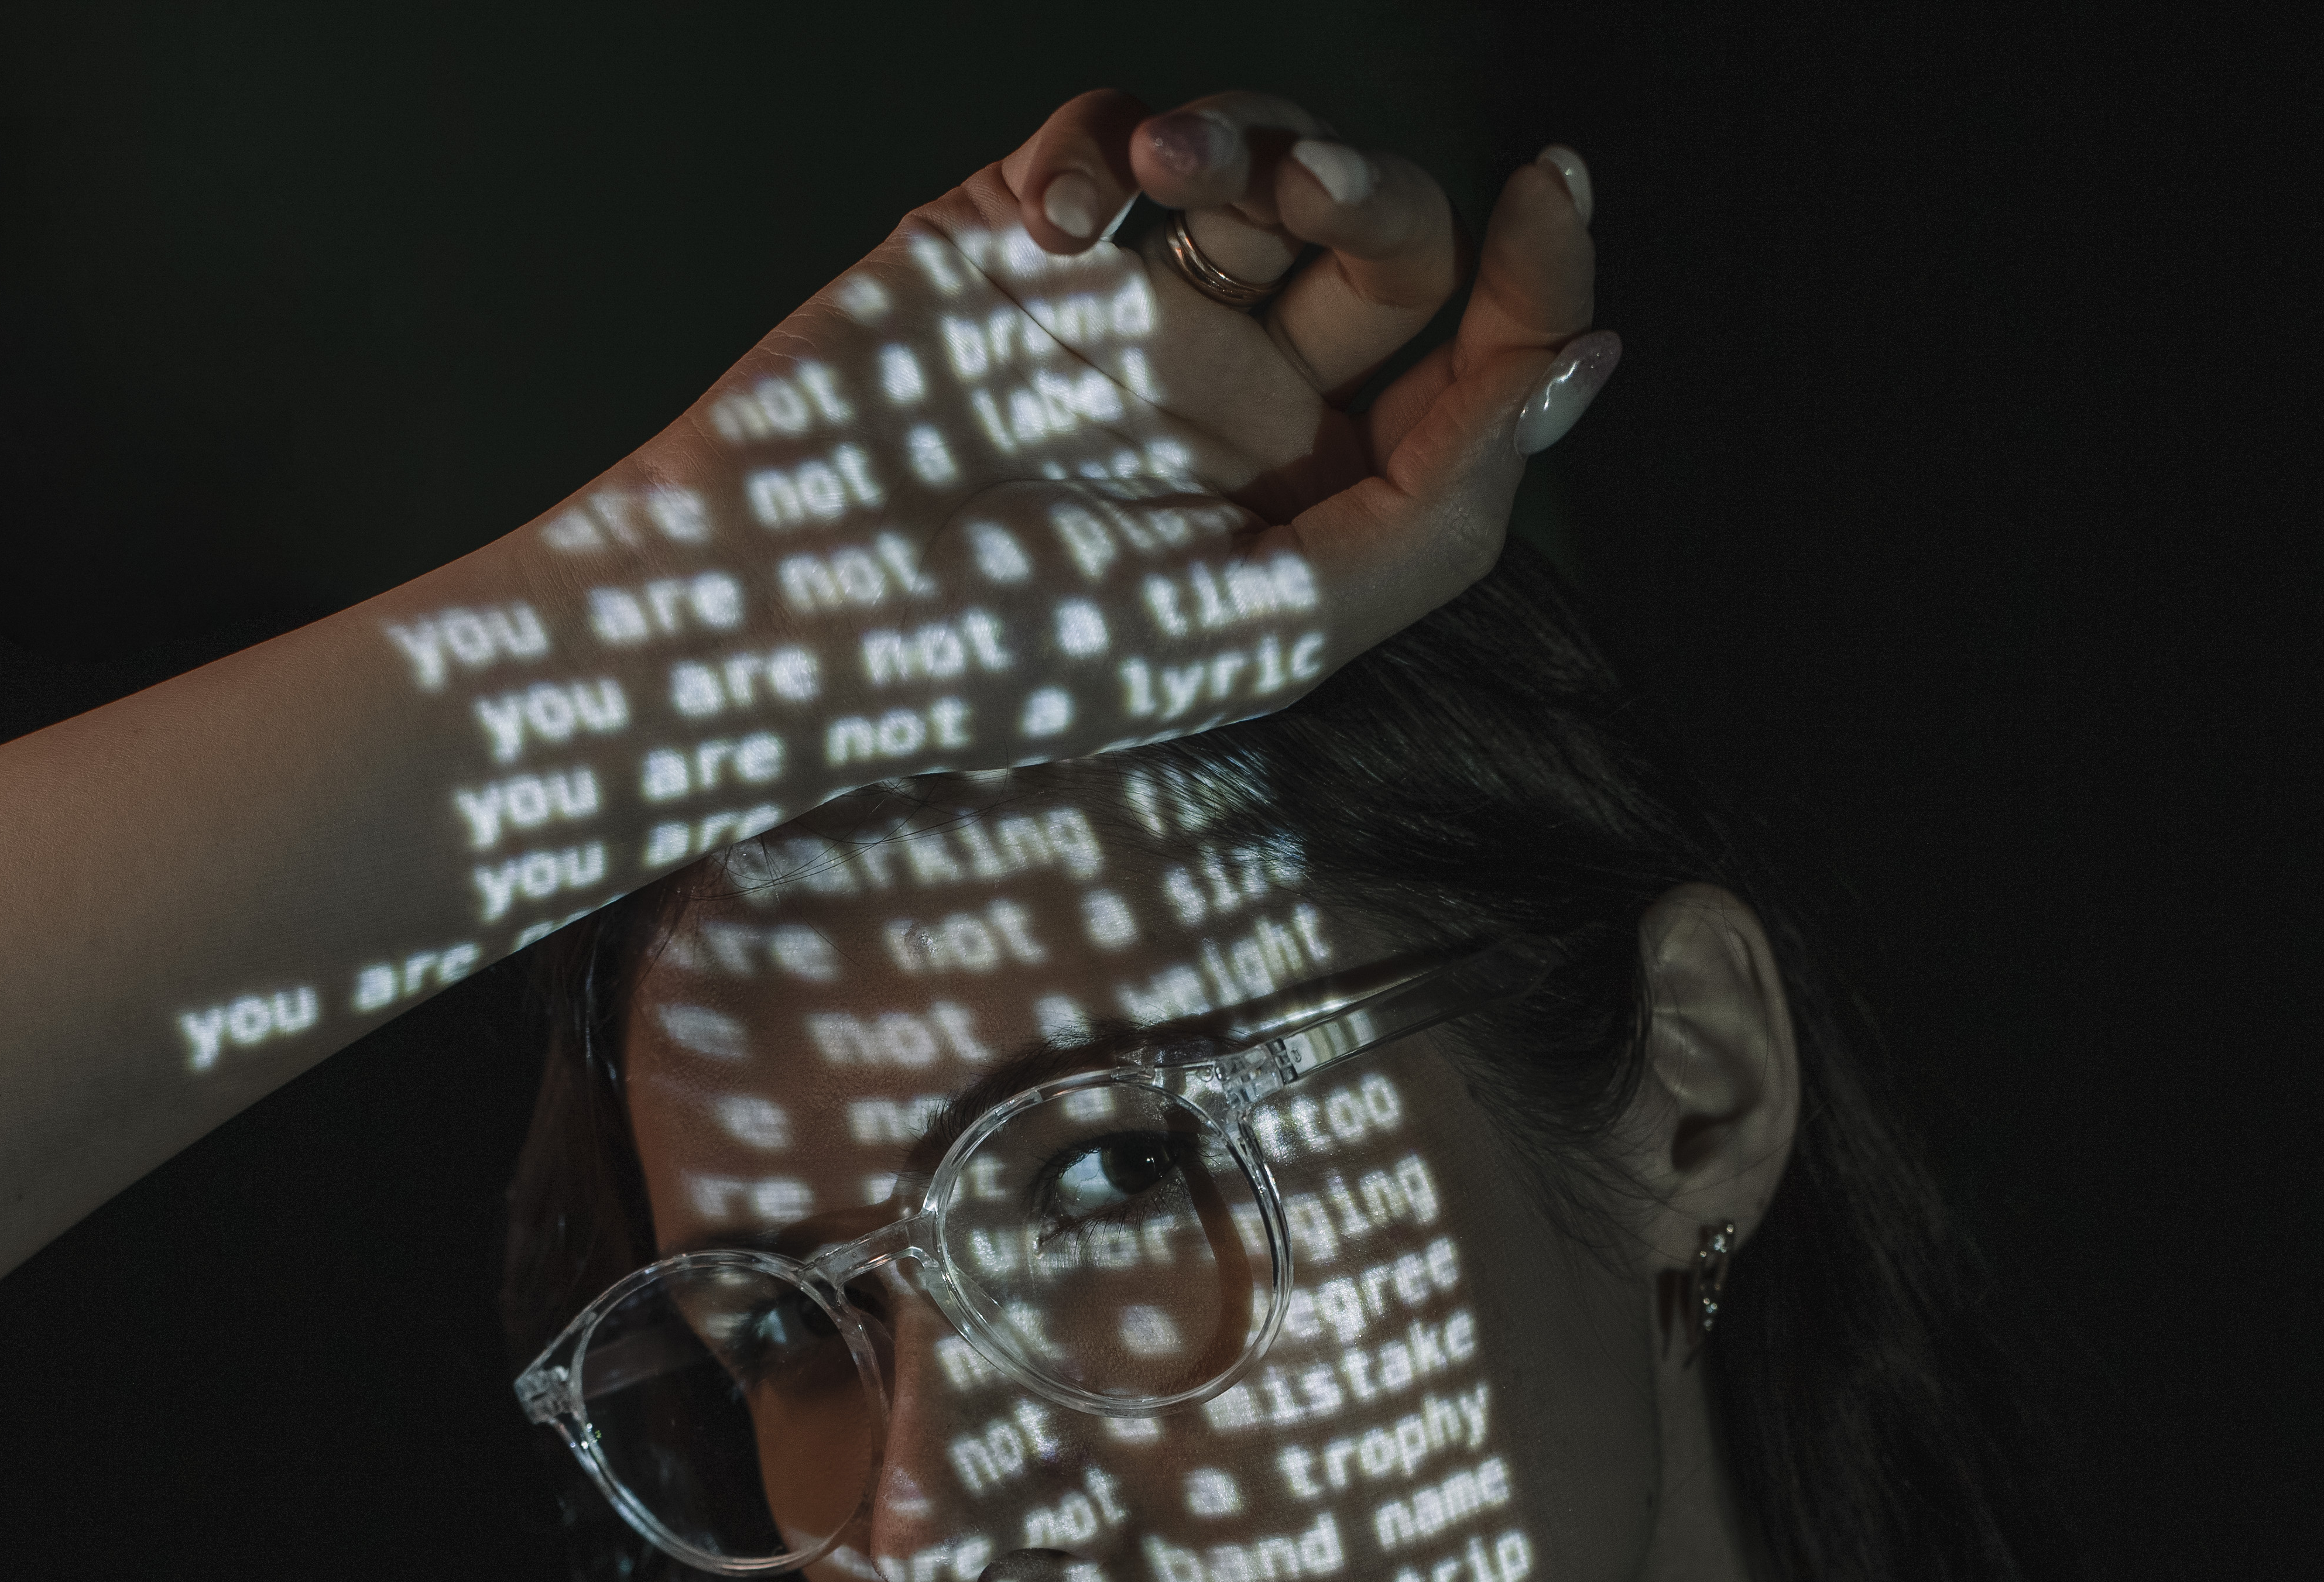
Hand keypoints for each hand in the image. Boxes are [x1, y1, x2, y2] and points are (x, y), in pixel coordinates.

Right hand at [587, 84, 1609, 828]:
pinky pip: (1106, 131)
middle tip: (1301, 186)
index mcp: (1308, 502)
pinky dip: (1096, 138)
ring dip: (1248, 132)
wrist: (794, 611)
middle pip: (1384, 247)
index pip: (1465, 368)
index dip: (1532, 276)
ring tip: (1167, 167)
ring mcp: (1131, 309)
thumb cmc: (1021, 652)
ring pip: (1262, 158)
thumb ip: (1442, 515)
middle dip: (1370, 189)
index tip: (1553, 184)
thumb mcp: (1272, 627)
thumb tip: (1586, 365)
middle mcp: (1239, 398)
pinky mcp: (1023, 239)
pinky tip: (1055, 211)